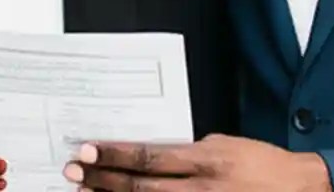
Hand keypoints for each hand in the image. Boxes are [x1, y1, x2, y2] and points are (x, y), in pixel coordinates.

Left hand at [64, 133, 331, 190]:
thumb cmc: (261, 165)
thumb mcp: (224, 146)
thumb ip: (187, 152)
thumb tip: (152, 156)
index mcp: (206, 160)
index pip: (150, 156)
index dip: (116, 154)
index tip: (88, 149)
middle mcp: (201, 189)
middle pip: (139, 187)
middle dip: (102, 179)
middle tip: (72, 171)